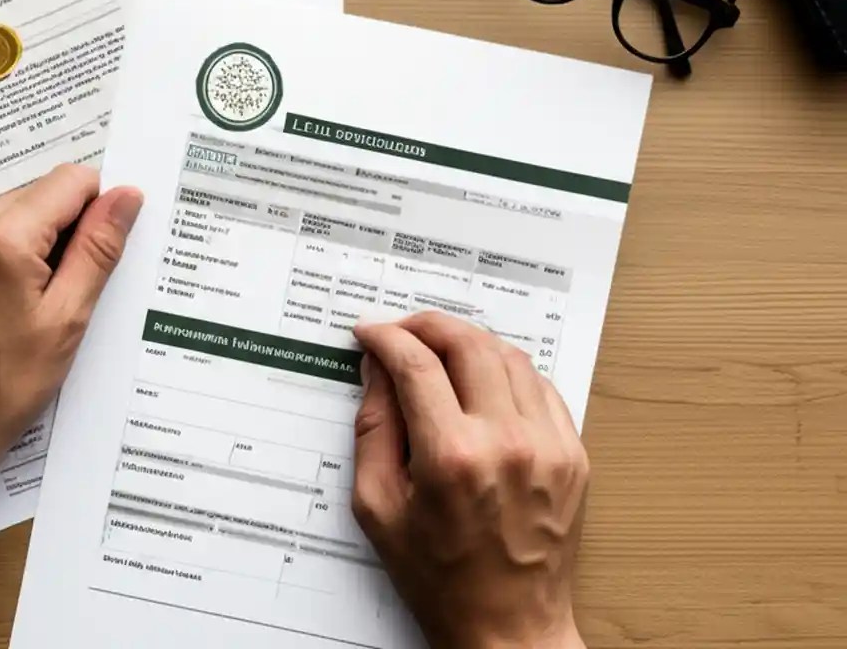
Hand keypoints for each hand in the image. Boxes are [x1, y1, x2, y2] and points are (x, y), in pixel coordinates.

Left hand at [0, 164, 143, 520]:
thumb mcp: (67, 319)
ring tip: (35, 301)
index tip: (104, 249)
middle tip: (68, 290)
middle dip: (66, 229)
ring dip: (36, 241)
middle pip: (39, 193)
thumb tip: (125, 196)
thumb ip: (98, 249)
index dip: (99, 207)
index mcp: (0, 239)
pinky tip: (8, 299)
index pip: (70, 182)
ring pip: (12, 209)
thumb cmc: (2, 387)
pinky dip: (5, 251)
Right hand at [352, 313, 589, 648]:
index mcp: (451, 457)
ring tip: (439, 351)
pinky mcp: (573, 456)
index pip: (416, 364)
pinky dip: (507, 371)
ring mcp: (548, 446)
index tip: (369, 333)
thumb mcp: (378, 508)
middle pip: (467, 344)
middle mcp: (506, 442)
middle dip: (427, 325)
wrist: (509, 628)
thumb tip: (378, 371)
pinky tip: (482, 381)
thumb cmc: (437, 578)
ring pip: (509, 356)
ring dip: (469, 342)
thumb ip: (373, 429)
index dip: (387, 338)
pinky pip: (541, 387)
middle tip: (402, 330)